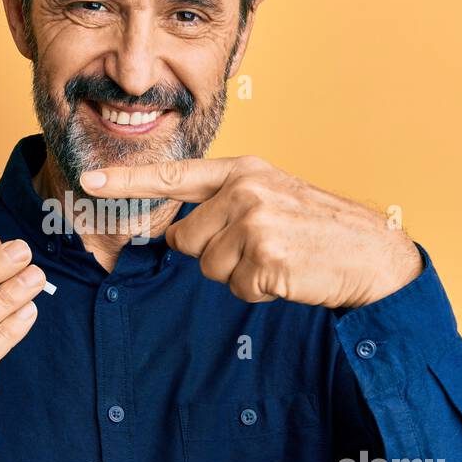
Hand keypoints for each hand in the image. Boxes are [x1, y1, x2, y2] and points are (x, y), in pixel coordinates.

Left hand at [81, 156, 421, 307]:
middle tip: (261, 248)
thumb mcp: (271, 197)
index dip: (127, 181)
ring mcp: (255, 221)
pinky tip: (288, 274)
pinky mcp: (267, 256)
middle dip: (215, 256)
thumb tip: (177, 236)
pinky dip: (259, 291)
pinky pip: (237, 288)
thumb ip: (223, 204)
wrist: (372, 254)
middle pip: (184, 241)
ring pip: (208, 268)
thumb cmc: (317, 231)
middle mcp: (244, 189)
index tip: (89, 180)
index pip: (173, 176)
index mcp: (242, 171)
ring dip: (239, 275)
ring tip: (278, 259)